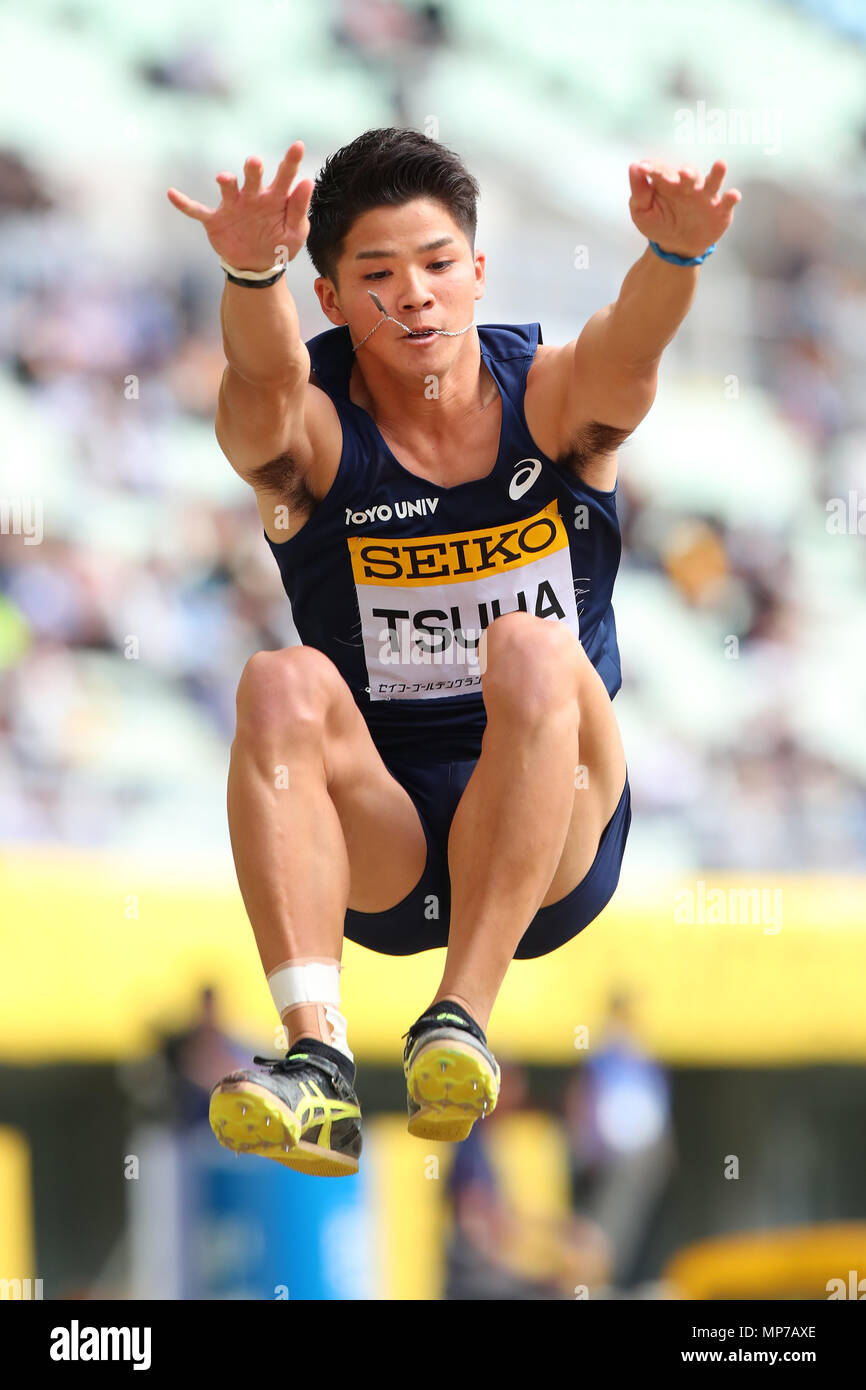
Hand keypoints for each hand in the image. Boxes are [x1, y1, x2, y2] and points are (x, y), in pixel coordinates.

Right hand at [167, 141, 313, 271]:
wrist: (256, 267)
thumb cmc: (279, 245)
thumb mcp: (295, 232)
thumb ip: (299, 208)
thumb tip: (308, 182)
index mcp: (275, 198)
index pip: (284, 175)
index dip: (290, 161)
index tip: (297, 146)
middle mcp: (252, 197)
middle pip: (253, 177)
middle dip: (253, 170)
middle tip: (254, 163)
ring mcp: (233, 207)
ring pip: (228, 189)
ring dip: (226, 182)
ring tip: (223, 178)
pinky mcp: (215, 220)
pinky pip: (197, 210)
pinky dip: (184, 204)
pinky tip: (172, 194)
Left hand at [628, 158, 740, 258]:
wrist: (676, 247)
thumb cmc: (658, 224)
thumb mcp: (642, 211)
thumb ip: (639, 192)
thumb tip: (634, 167)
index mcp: (667, 183)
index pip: (661, 171)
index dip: (653, 168)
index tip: (643, 168)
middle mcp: (688, 186)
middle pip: (689, 174)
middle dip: (687, 172)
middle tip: (683, 173)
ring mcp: (705, 197)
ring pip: (712, 181)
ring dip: (716, 174)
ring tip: (719, 165)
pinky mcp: (719, 210)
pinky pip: (727, 202)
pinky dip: (731, 197)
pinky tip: (733, 195)